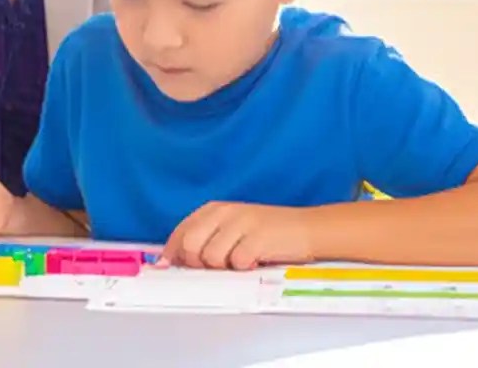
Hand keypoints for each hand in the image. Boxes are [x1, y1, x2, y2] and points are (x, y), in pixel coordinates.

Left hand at [158, 202, 313, 269]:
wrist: (307, 228)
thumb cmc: (267, 233)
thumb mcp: (231, 229)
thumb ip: (204, 239)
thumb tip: (171, 262)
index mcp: (214, 209)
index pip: (180, 232)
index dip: (172, 254)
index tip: (169, 268)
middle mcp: (225, 212)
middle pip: (190, 246)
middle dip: (197, 264)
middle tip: (216, 267)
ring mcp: (241, 223)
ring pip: (211, 258)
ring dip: (224, 268)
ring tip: (240, 260)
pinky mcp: (257, 237)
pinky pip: (236, 263)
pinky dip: (243, 268)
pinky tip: (255, 260)